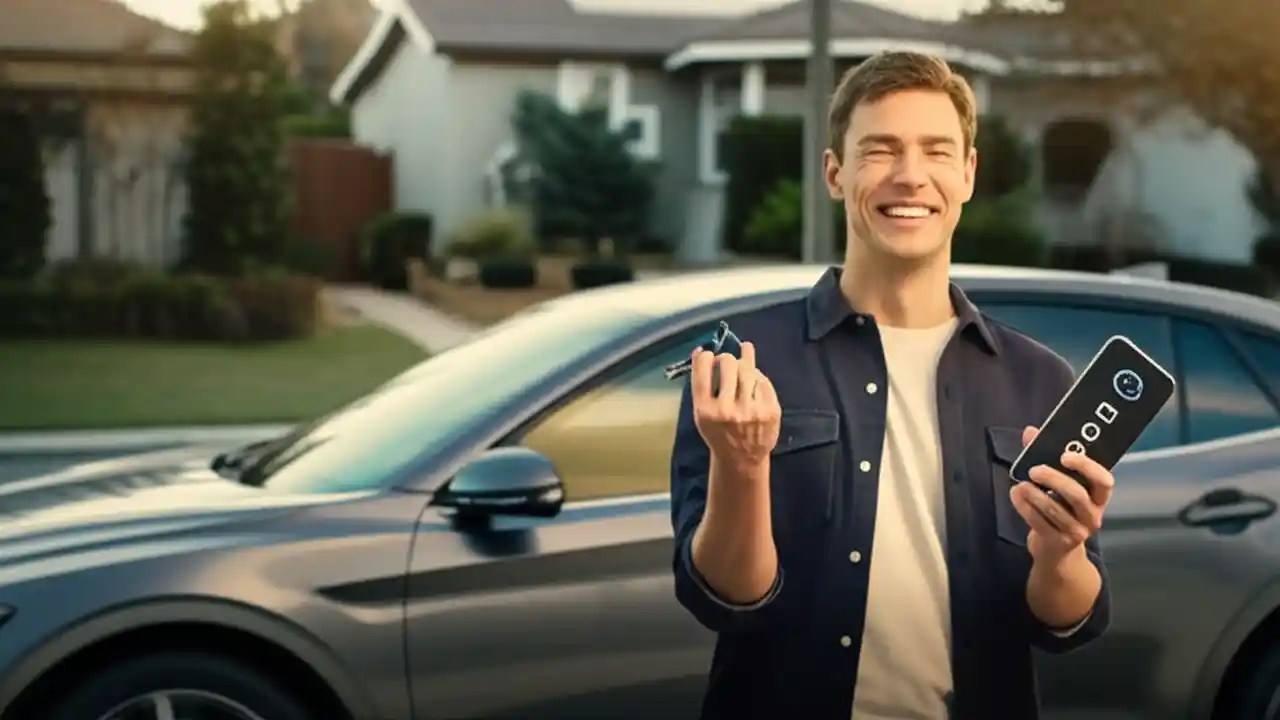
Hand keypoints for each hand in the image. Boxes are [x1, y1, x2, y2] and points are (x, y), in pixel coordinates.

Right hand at [690, 340, 780, 469]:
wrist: (742, 458)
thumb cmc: (718, 432)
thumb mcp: (701, 414)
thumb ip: (701, 386)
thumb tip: (700, 351)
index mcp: (706, 411)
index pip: (702, 371)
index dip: (705, 357)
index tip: (707, 355)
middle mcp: (728, 410)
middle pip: (727, 364)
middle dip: (726, 358)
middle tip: (725, 361)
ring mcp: (752, 411)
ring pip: (748, 369)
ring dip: (743, 362)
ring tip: (742, 360)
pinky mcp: (770, 410)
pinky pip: (763, 380)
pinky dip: (757, 376)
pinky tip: (753, 378)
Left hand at [1011, 425, 1114, 567]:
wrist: (1057, 551)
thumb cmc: (1060, 509)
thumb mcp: (1059, 485)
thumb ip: (1045, 456)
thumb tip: (1030, 432)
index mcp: (1099, 497)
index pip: (1104, 481)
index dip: (1087, 467)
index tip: (1065, 456)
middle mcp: (1092, 515)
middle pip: (1077, 495)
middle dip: (1054, 479)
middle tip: (1034, 470)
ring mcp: (1076, 532)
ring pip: (1056, 510)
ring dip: (1034, 495)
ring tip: (1020, 485)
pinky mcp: (1058, 543)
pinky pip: (1039, 523)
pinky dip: (1024, 507)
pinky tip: (1016, 495)